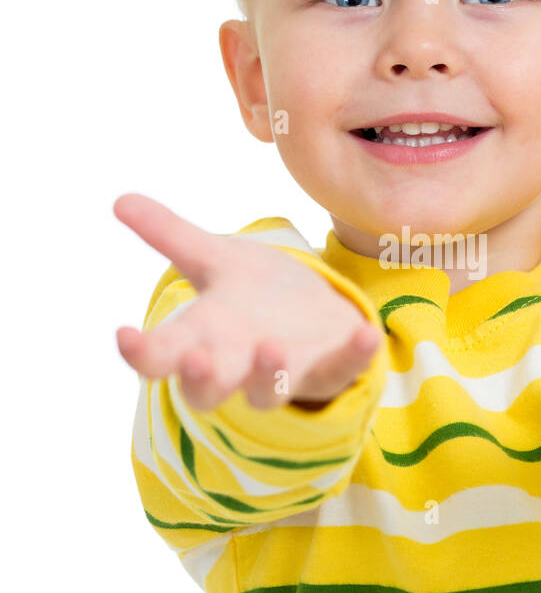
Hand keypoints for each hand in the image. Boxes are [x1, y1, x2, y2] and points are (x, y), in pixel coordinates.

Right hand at [113, 193, 382, 409]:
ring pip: (268, 393)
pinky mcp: (330, 368)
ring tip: (270, 349)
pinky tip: (368, 334)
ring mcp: (285, 373)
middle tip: (196, 362)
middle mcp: (237, 366)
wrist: (315, 313)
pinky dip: (356, 357)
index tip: (126, 336)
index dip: (141, 352)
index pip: (161, 356)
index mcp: (202, 338)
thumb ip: (171, 234)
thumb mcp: (214, 259)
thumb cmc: (255, 294)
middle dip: (201, 379)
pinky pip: (342, 370)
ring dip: (268, 375)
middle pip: (207, 391)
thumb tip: (121, 198)